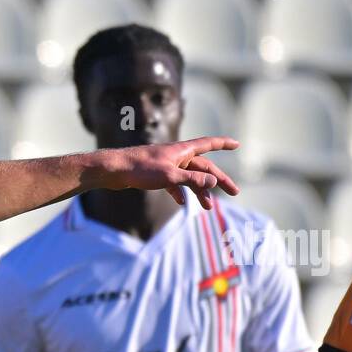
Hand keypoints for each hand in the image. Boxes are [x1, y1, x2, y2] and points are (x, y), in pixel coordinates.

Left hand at [102, 136, 240, 209]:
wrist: (114, 170)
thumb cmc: (140, 169)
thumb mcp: (169, 176)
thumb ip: (192, 180)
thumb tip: (214, 182)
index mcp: (182, 150)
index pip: (209, 144)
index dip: (224, 144)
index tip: (237, 144)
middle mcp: (177, 155)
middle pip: (203, 167)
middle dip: (219, 180)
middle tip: (235, 192)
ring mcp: (167, 165)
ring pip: (189, 177)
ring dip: (200, 191)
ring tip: (208, 207)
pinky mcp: (156, 174)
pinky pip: (174, 183)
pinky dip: (180, 192)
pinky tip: (182, 203)